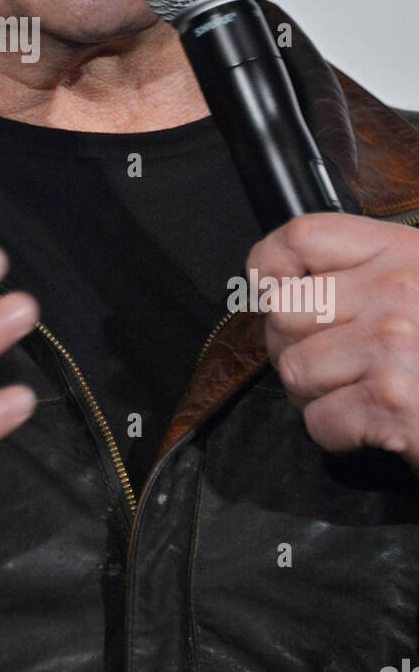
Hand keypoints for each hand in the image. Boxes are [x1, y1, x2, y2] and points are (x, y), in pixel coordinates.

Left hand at [248, 212, 418, 469]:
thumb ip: (369, 273)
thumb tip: (283, 283)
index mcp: (402, 252)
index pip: (302, 237)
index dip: (269, 266)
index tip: (271, 292)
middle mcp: (396, 292)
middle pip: (284, 311)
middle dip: (292, 345)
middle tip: (327, 362)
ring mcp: (394, 348)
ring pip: (294, 370)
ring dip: (314, 394)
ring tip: (353, 394)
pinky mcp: (394, 406)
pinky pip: (320, 421)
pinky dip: (337, 434)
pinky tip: (373, 426)